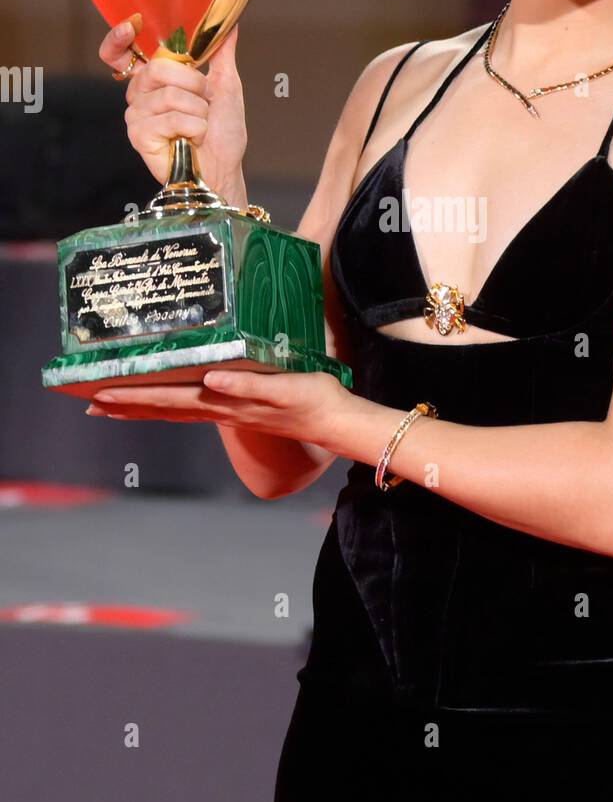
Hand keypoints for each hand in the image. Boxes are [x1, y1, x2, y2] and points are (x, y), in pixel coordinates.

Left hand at [86, 369, 350, 447]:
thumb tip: (212, 380)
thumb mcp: (282, 387)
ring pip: (175, 409)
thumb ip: (248, 385)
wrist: (335, 421)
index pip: (170, 397)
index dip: (134, 395)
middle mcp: (219, 407)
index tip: (100, 393)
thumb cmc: (312, 400)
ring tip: (112, 406)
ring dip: (142, 408)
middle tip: (89, 401)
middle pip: (164, 406)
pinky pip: (195, 406)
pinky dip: (172, 405)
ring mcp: (227, 410)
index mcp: (225, 401)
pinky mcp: (238, 407)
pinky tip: (163, 402)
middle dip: (125, 404)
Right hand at [98, 16, 248, 195]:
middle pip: (159, 67)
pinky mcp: (138, 135)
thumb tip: (230, 26)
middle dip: (194, 85)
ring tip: (201, 125)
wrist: (224, 167)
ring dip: (199, 111)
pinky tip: (191, 139)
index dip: (118, 38)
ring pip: (170, 95)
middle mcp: (141, 93)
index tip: (130, 26)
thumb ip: (222, 55)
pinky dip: (193, 128)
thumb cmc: (223, 132)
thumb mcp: (226, 86)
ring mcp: (137, 114)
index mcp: (155, 77)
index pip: (121, 51)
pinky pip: (169, 118)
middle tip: (205, 102)